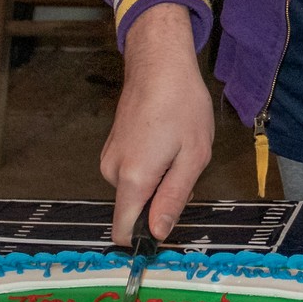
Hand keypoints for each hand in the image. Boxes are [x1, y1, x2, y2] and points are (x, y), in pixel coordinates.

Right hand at [101, 2, 213, 245]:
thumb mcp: (192, 156)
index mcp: (133, 177)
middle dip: (159, 200)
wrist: (159, 61)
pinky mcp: (112, 144)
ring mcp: (110, 155)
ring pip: (134, 189)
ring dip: (157, 180)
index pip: (123, 230)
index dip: (143, 240)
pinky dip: (149, 165)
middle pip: (134, 209)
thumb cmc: (181, 104)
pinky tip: (165, 138)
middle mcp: (112, 170)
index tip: (166, 233)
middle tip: (184, 169)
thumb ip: (173, 198)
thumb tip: (157, 233)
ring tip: (176, 148)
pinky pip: (131, 171)